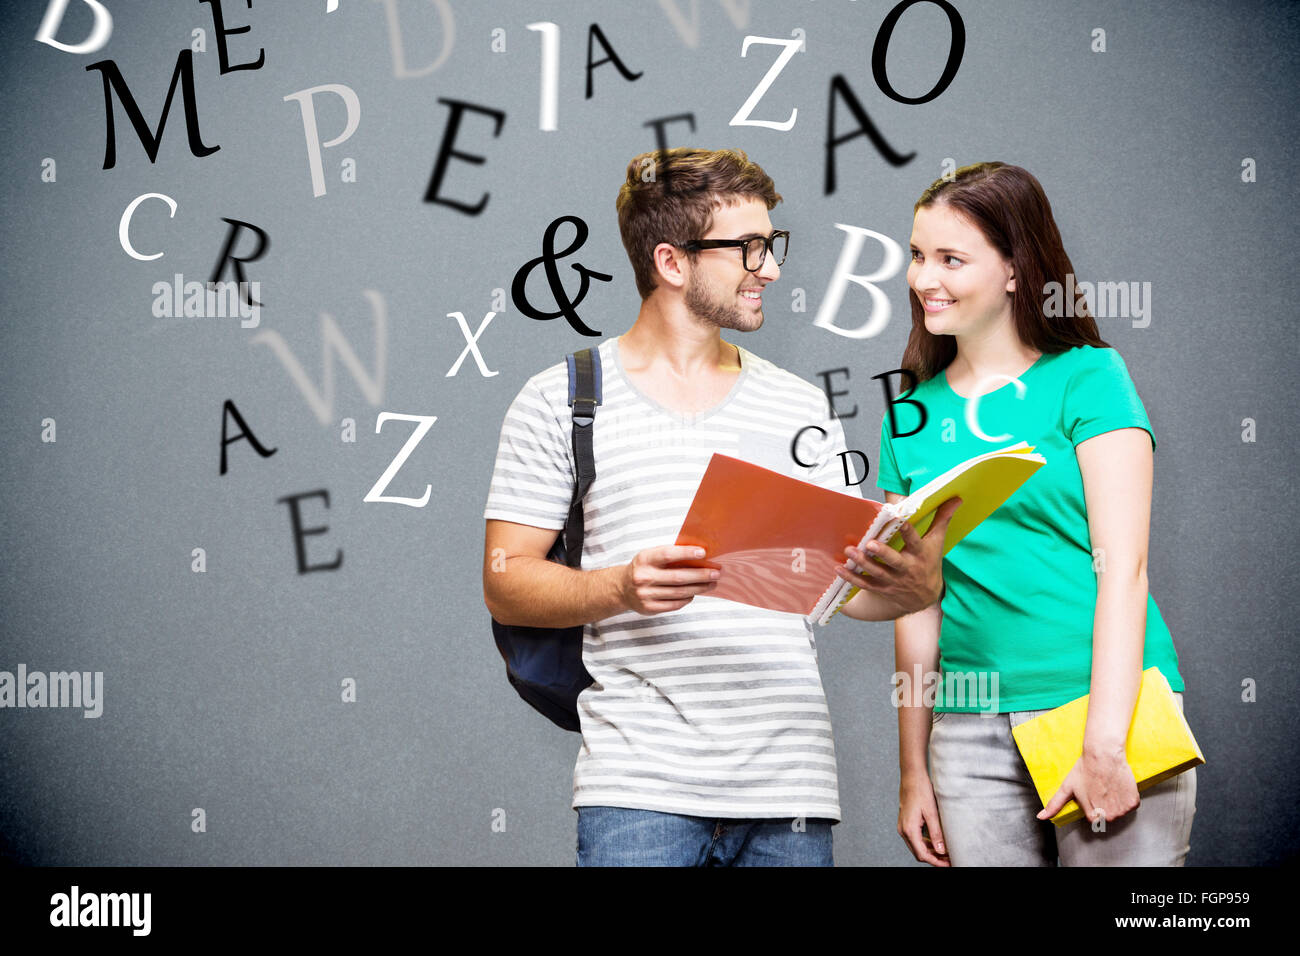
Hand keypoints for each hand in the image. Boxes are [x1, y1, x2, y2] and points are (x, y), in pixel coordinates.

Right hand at [621, 545, 719, 614]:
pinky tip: (695, 593)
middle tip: (716, 573)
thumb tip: (699, 555)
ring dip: (699, 588)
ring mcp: (645, 594)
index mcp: (644, 559)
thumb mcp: (650, 556)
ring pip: (679, 592)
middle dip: (700, 575)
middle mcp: (643, 577)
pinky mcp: (649, 608)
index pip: (668, 554)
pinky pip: (674, 604)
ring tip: (711, 584)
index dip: (686, 553)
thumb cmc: (644, 568)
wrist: (622, 588)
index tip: (703, 553)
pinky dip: (687, 598)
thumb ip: (669, 555)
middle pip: (678, 577)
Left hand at [834, 497, 962, 615]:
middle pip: (894, 561)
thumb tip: (956, 498)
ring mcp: (893, 580)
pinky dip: (851, 578)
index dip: (907, 531)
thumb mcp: (937, 542)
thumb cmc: (929, 562)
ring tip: (849, 550)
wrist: (924, 598)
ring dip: (861, 563)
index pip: (915, 541)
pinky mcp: (881, 589)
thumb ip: (942, 519)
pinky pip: (865, 584)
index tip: (899, 519)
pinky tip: (839, 568)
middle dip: (882, 553)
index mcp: (920, 554)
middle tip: (870, 543)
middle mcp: (907, 568)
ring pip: (876, 572)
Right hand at [899, 771, 949, 866]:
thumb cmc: (920, 790)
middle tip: (950, 860)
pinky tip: (936, 842)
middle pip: (918, 853)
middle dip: (934, 859)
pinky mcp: (906, 822)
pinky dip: (926, 843)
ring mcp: (903, 826)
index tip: (948, 864)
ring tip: (946, 853)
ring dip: (930, 851)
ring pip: (917, 846)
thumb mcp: (931, 812)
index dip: (936, 862)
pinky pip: (915, 838)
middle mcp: (903, 830)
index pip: (922, 854)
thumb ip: (936, 833)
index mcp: (909, 829)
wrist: (911, 776)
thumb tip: (941, 850)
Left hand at [1037, 748, 1138, 824]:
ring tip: (1108, 786)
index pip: (1094, 818)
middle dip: (1104, 804)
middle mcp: (1109, 817)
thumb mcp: (1067, 788)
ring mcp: (1122, 810)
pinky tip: (1118, 786)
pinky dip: (1126, 797)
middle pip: (1107, 815)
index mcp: (1093, 816)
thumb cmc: (1085, 769)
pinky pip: (1130, 804)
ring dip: (1116, 801)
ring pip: (1120, 810)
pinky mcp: (1133, 803)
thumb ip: (1055, 805)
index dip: (1093, 805)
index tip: (1092, 794)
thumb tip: (1041, 817)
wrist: (1104, 755)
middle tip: (1100, 788)